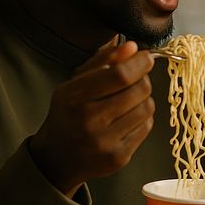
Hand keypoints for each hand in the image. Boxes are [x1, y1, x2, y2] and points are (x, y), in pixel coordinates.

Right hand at [31, 38, 155, 195]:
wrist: (57, 158)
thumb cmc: (69, 113)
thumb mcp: (75, 83)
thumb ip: (103, 60)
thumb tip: (132, 46)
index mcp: (74, 98)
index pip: (120, 75)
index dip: (140, 63)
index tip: (146, 57)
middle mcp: (89, 121)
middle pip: (139, 90)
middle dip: (143, 80)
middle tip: (135, 80)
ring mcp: (105, 142)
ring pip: (147, 108)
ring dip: (144, 99)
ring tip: (129, 100)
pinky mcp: (118, 157)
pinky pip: (146, 127)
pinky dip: (142, 118)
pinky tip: (127, 118)